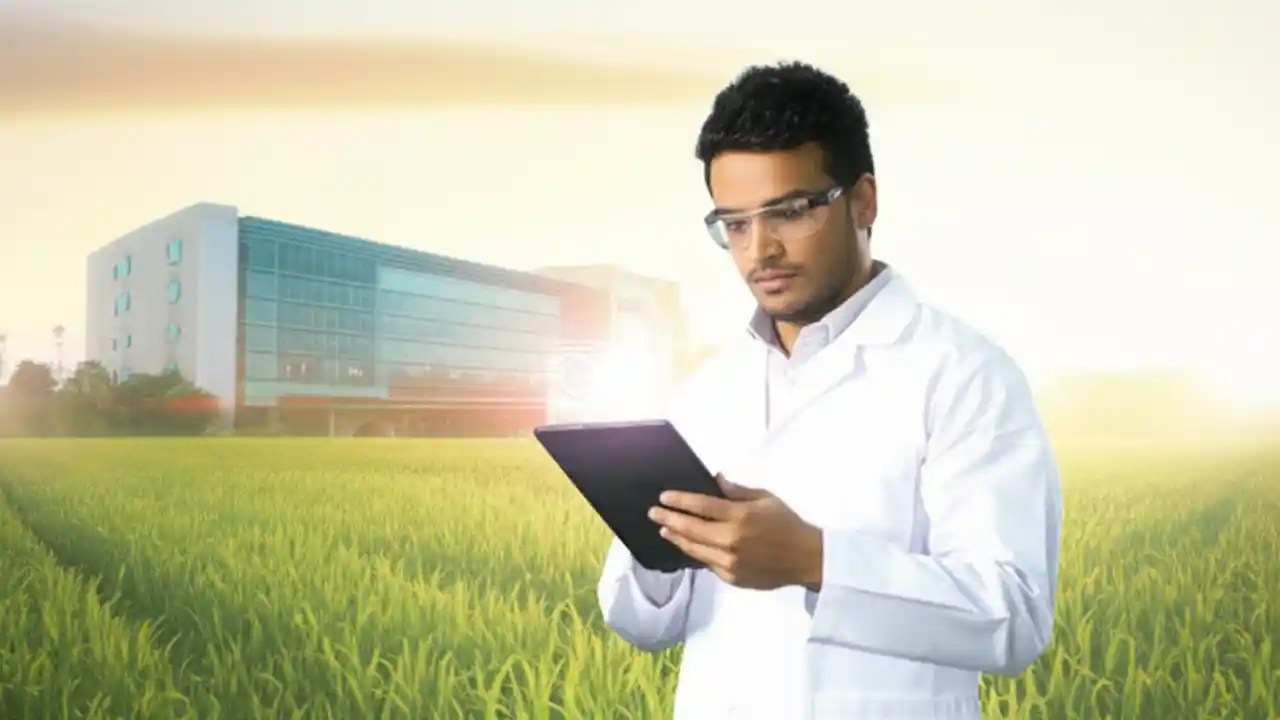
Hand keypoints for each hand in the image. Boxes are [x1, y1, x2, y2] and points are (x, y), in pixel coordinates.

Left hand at [648, 474, 822, 590]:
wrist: (806, 558)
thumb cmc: (787, 523)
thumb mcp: (766, 498)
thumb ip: (738, 491)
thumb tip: (716, 480)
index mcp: (740, 517)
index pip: (702, 506)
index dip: (680, 500)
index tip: (664, 496)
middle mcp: (730, 540)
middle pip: (691, 528)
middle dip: (669, 518)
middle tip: (653, 512)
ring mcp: (729, 562)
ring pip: (694, 549)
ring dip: (677, 537)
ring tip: (665, 528)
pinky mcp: (732, 578)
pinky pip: (707, 563)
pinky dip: (695, 552)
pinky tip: (687, 544)